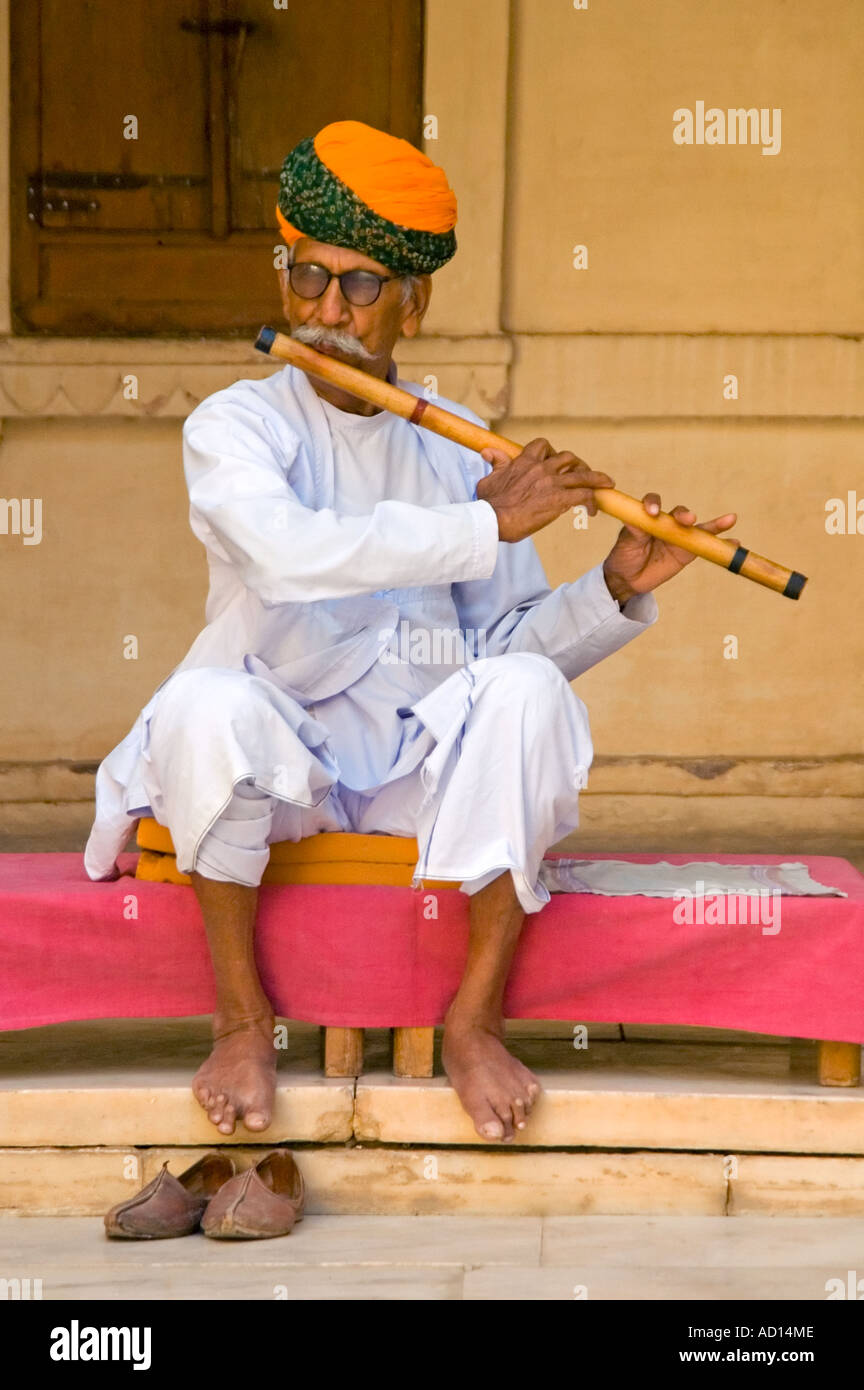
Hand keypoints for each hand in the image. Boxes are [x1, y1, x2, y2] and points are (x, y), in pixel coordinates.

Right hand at [476, 437, 614, 542]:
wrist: (492, 519)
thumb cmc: (488, 503)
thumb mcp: (489, 478)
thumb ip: (494, 463)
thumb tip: (488, 452)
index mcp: (524, 461)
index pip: (542, 445)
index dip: (551, 452)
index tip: (554, 461)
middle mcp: (542, 468)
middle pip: (568, 458)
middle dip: (577, 465)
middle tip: (581, 475)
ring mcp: (553, 483)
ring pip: (584, 475)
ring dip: (596, 479)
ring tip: (606, 484)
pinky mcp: (560, 500)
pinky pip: (585, 496)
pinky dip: (592, 502)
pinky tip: (593, 511)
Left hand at [602, 493, 738, 604]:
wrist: (628, 579)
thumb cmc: (624, 556)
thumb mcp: (626, 543)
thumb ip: (634, 531)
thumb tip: (638, 518)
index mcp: (648, 517)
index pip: (653, 502)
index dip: (653, 503)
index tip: (652, 512)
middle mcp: (666, 523)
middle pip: (679, 513)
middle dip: (684, 515)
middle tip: (688, 520)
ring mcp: (679, 536)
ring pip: (699, 527)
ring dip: (714, 524)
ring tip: (730, 519)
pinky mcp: (688, 551)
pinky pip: (706, 545)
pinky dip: (721, 543)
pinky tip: (735, 542)